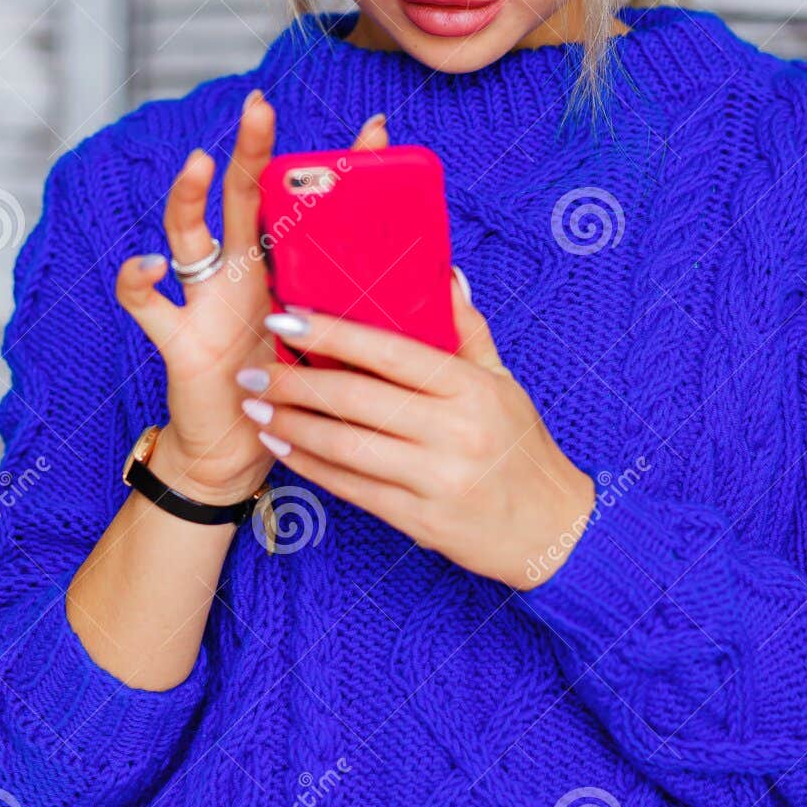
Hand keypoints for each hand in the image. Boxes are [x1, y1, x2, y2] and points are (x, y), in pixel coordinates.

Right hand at [115, 93, 390, 502]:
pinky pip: (148, 305)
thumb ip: (379, 309)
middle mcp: (241, 272)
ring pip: (188, 233)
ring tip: (197, 162)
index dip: (339, 167)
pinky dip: (140, 280)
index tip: (376, 129)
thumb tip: (449, 281)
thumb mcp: (339, 344)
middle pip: (243, 197)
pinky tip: (152, 263)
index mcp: (283, 269)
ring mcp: (206, 300)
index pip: (308, 202)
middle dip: (251, 151)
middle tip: (262, 106)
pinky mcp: (180, 338)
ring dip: (188, 196)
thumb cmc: (295, 396)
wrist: (244, 453)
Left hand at [237, 273, 596, 587]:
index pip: (390, 351)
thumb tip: (445, 277)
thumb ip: (469, 331)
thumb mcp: (504, 383)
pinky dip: (310, 466)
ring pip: (346, 446)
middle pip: (356, 398)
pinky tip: (282, 446)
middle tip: (252, 369)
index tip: (286, 317)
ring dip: (291, 424)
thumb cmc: (522, 449)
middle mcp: (453, 431)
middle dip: (295, 381)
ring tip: (254, 406)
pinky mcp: (421, 520)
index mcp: (471, 389)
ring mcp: (437, 479)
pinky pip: (352, 488)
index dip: (333, 333)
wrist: (554, 529)